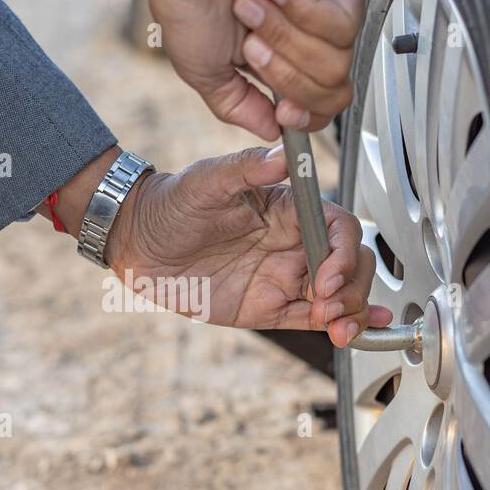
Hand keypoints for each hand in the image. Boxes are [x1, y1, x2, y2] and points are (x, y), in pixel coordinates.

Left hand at [107, 146, 388, 346]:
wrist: (136, 243)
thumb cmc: (171, 204)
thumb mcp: (206, 181)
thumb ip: (246, 168)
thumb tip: (283, 155)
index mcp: (288, 210)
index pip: (338, 228)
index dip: (342, 253)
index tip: (326, 276)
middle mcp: (294, 243)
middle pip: (350, 264)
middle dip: (352, 287)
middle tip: (328, 305)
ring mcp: (284, 276)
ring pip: (338, 294)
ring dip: (350, 311)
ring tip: (338, 329)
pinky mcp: (268, 307)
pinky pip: (312, 318)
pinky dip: (337, 326)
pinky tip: (353, 334)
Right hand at [147, 0, 364, 138]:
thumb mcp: (203, 70)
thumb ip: (236, 105)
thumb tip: (271, 130)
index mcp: (272, 59)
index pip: (315, 107)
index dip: (304, 117)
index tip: (283, 113)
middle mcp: (302, 36)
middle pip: (329, 92)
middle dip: (286, 74)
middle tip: (251, 44)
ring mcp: (326, 9)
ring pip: (334, 62)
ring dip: (285, 37)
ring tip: (254, 6)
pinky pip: (340, 25)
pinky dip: (301, 10)